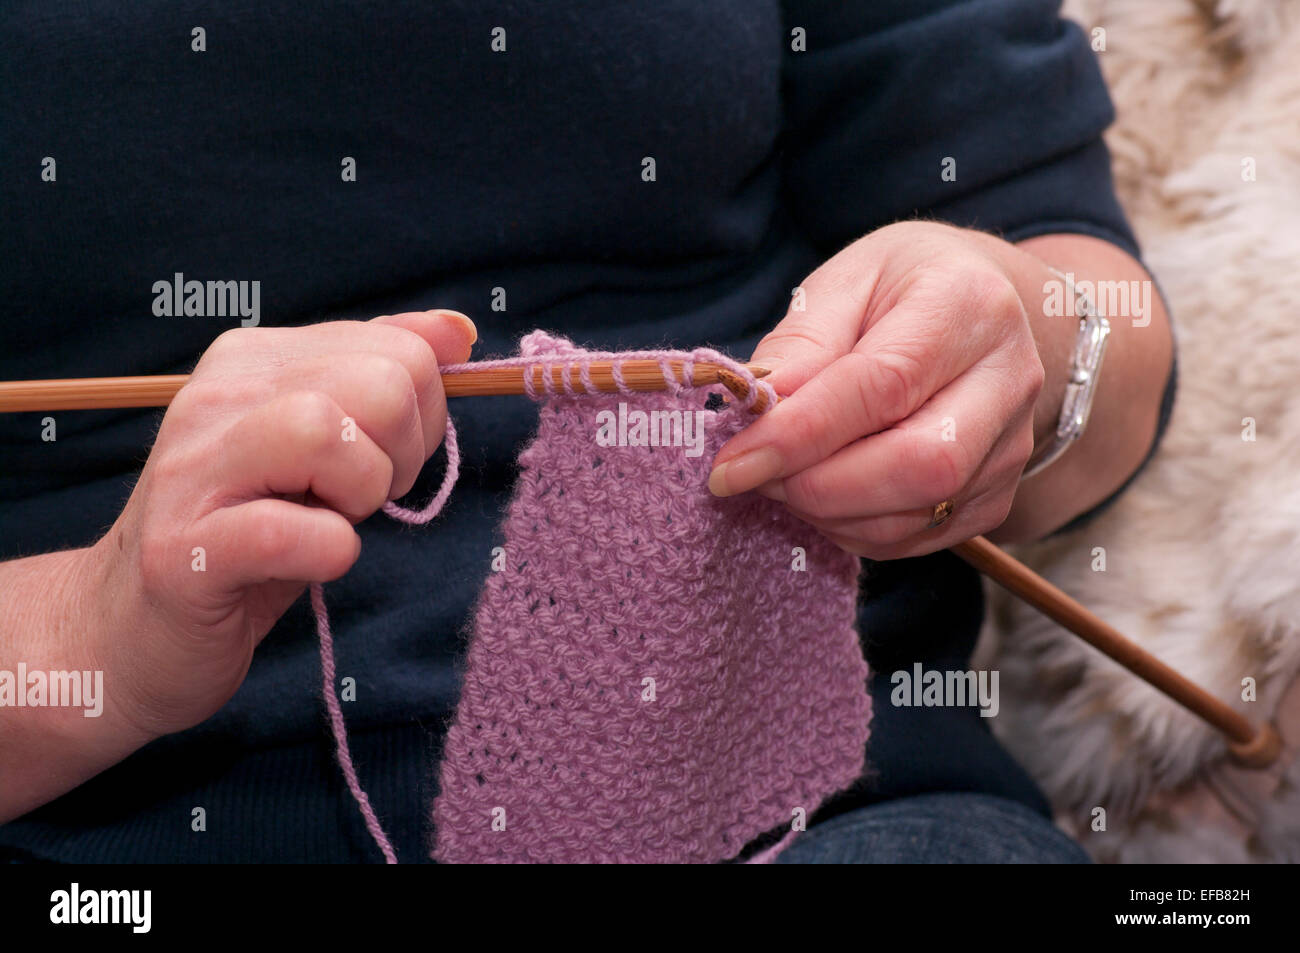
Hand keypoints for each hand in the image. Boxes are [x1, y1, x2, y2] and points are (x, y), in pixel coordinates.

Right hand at [83, 310, 475, 740]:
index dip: (419, 419)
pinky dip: (330, 550)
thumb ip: (383, 378)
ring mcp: (194, 468)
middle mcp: (219, 395)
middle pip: (381, 385)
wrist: (135, 629)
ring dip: (362, 495)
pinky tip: (312, 560)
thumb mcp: (328, 446)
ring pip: (329, 433)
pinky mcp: (185, 550)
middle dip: (400, 455)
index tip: (375, 463)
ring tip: (328, 522)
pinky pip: (293, 531)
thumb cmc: (249, 533)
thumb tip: (457, 330)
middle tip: (354, 500)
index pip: (400, 351)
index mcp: (257, 360)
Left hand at [708, 221, 1044, 558]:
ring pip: (920, 512)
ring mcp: (1012, 445)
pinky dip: (855, 530)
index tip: (731, 464)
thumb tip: (761, 411)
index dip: (800, 434)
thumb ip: (800, 346)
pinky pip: (920, 537)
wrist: (978, 310)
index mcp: (968, 305)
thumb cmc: (901, 288)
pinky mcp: (998, 495)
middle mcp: (1008, 379)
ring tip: (782, 480)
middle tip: (754, 477)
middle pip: (921, 465)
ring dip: (830, 513)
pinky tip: (823, 496)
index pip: (883, 386)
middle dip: (820, 487)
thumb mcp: (842, 283)